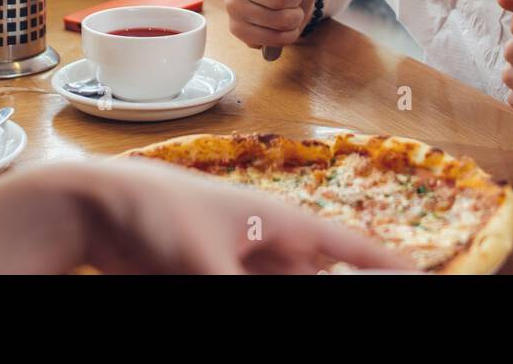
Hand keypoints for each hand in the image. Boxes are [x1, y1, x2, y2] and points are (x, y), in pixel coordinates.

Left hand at [0, 159, 415, 273]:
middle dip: (345, 288)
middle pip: (322, 278)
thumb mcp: (205, 266)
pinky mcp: (211, 280)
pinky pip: (253, 297)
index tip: (420, 277)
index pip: (350, 247)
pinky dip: (261, 300)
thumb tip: (284, 302)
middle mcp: (269, 244)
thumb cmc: (155, 211)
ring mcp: (241, 265)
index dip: (386, 265)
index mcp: (281, 222)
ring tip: (339, 294)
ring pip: (289, 287)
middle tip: (382, 293)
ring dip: (306, 293)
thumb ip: (245, 296)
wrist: (92, 208)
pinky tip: (256, 304)